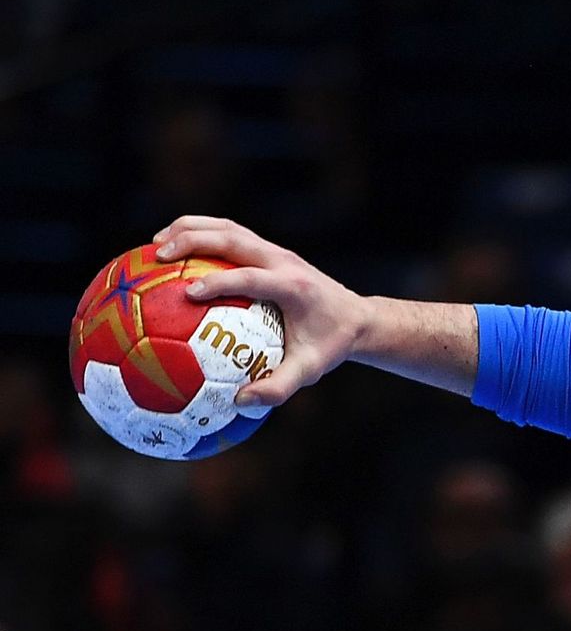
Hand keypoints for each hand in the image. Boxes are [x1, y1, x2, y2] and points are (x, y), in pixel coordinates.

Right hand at [155, 216, 369, 408]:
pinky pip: (229, 235)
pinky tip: (170, 251)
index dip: (219, 282)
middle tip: (156, 257)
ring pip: (227, 228)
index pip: (251, 277)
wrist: (357, 319)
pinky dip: (198, 235)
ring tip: (153, 246)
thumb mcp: (310, 370)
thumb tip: (239, 402)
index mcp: (293, 287)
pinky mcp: (268, 250)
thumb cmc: (330, 346)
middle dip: (193, 241)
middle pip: (232, 238)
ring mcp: (275, 251)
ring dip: (190, 229)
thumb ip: (278, 388)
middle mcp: (283, 261)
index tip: (187, 294)